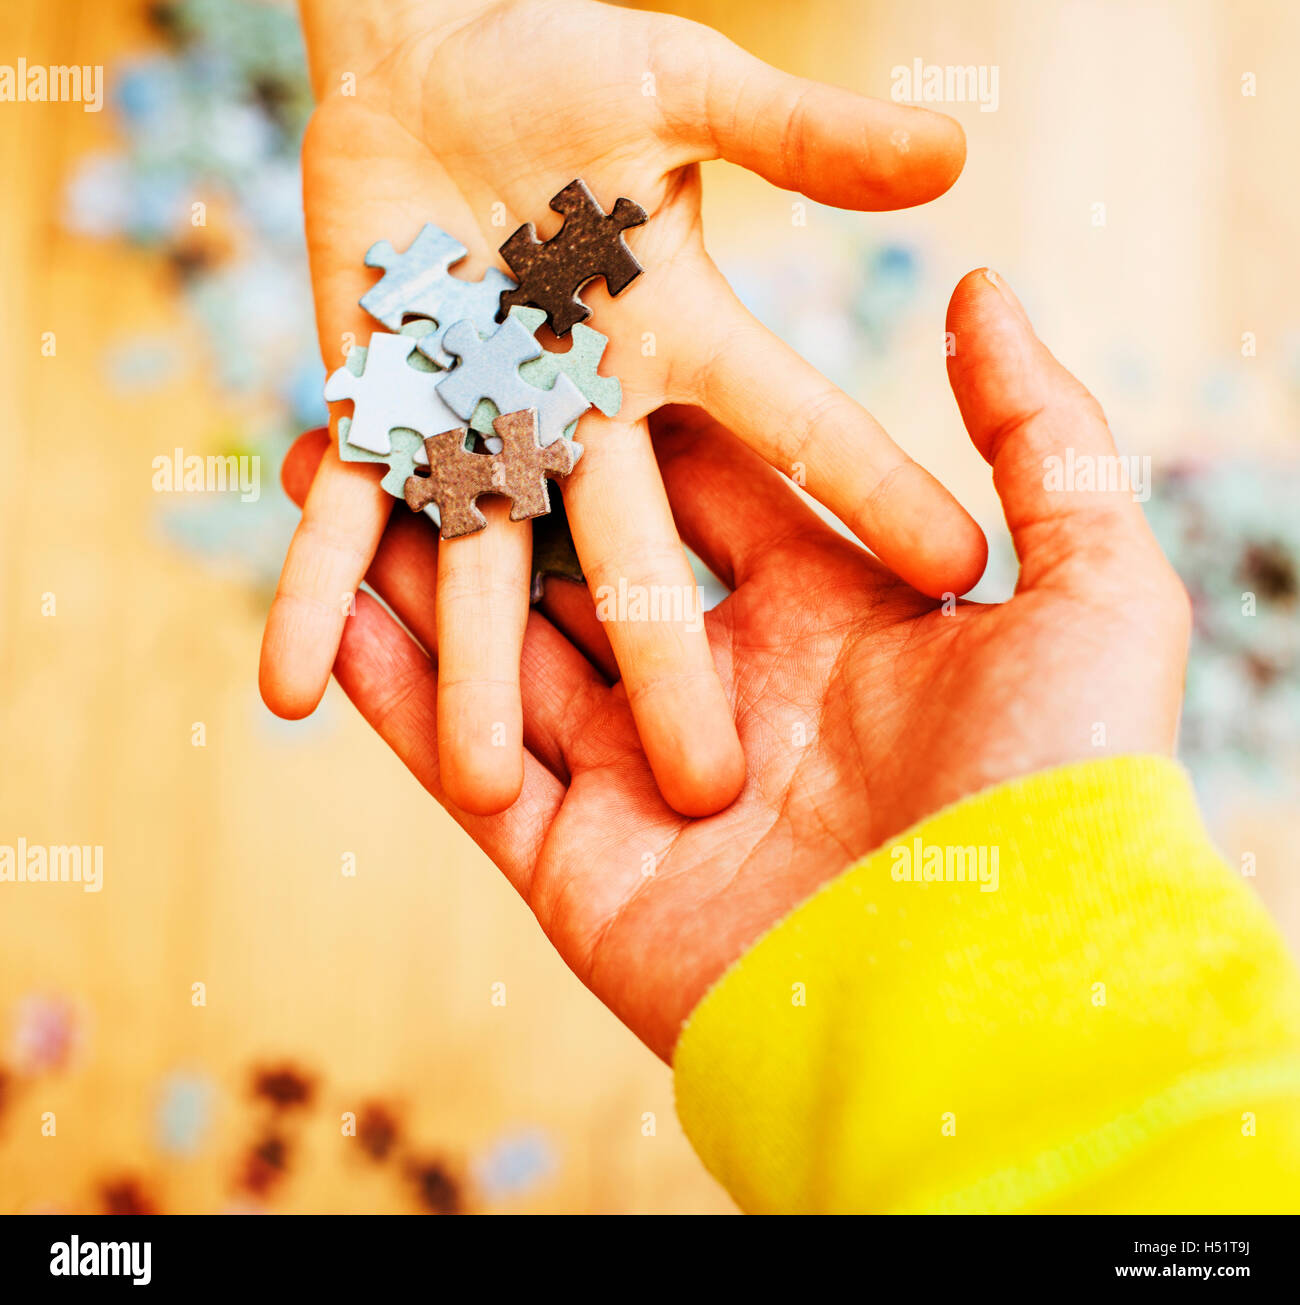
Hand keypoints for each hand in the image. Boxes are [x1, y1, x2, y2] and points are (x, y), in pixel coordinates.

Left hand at [261, 0, 985, 818]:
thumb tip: (952, 143)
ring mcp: (481, 432)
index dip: (874, 493)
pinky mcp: (382, 420)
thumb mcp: (686, 84)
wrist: (434, 65)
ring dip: (472, 674)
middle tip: (715, 792)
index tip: (958, 574)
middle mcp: (590, 420)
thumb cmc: (565, 62)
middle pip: (635, 559)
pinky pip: (344, 520)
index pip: (797, 430)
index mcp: (679, 348)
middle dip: (670, 666)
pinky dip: (314, 594)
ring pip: (481, 573)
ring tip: (479, 789)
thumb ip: (799, 132)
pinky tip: (282, 689)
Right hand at [278, 270, 1190, 1060]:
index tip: (555, 335)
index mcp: (825, 623)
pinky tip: (322, 610)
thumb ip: (1039, 438)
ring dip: (411, 568)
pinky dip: (388, 688)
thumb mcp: (1093, 586)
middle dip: (492, 483)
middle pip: (578, 563)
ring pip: (499, 654)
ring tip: (321, 473)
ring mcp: (639, 785)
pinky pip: (460, 763)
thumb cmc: (1060, 788)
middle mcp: (723, 694)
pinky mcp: (574, 871)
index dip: (622, 417)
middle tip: (405, 396)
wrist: (998, 1004)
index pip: (701, 492)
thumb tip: (978, 288)